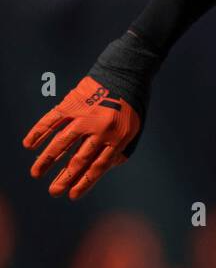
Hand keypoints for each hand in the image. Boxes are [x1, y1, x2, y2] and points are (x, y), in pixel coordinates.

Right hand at [23, 76, 141, 198]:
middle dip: (65, 177)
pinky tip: (28, 145)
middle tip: (53, 191)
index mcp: (118, 137)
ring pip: (61, 143)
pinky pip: (51, 120)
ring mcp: (84, 116)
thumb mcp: (134, 129)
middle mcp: (100, 129)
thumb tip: (103, 169)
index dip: (85, 182)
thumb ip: (120, 149)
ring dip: (46, 160)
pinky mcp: (71, 103)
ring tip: (36, 173)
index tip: (72, 195)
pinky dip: (38, 132)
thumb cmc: (131, 104)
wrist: (125, 72)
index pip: (98, 166)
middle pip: (79, 159)